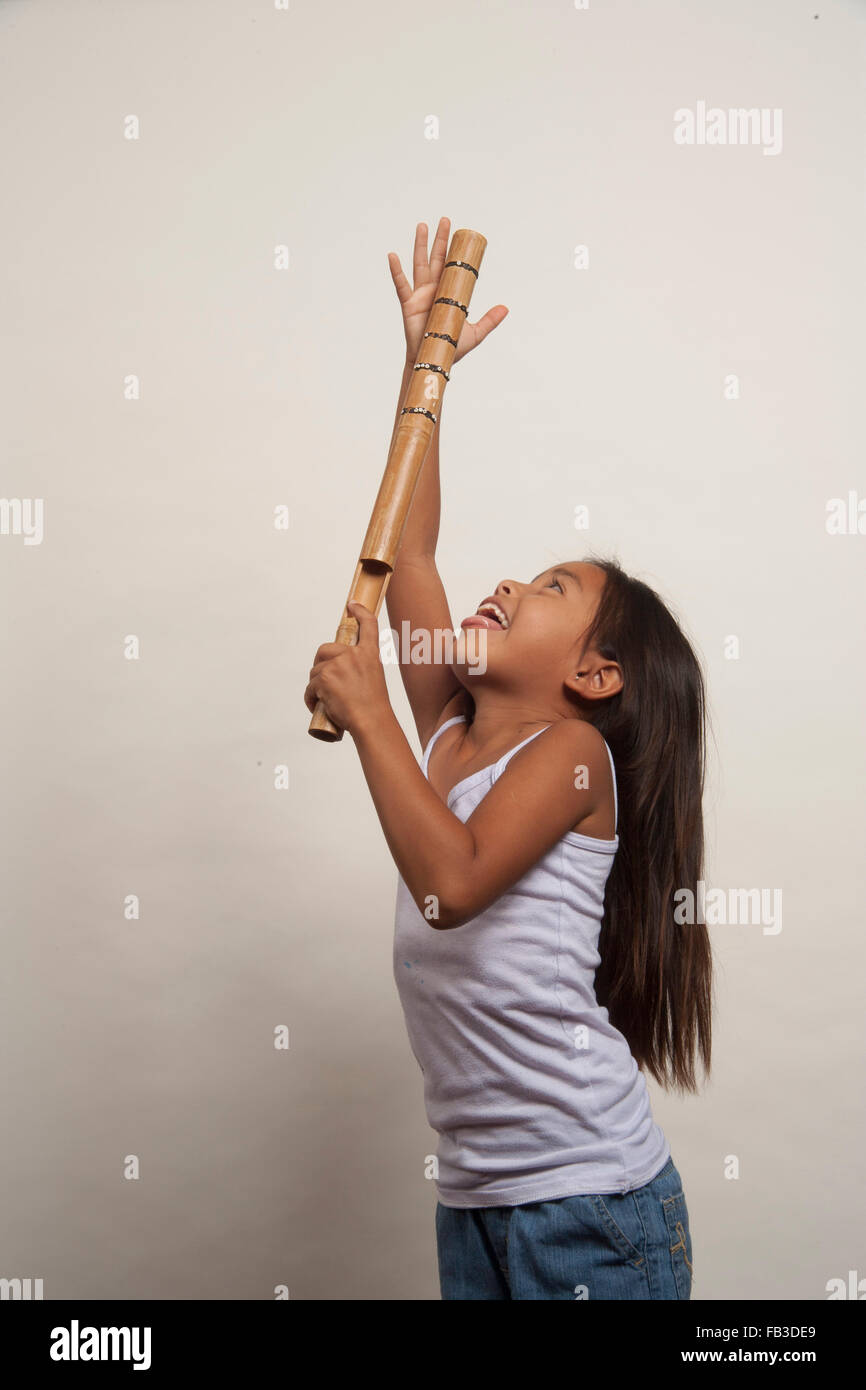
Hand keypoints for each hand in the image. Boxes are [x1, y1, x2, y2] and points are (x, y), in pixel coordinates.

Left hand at [304, 600, 390, 736]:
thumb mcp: (373, 679)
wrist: (371, 721)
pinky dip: (311, 698)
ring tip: (325, 701)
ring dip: (316, 686)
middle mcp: (354, 655)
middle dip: (320, 664)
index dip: (360, 612)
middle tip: (324, 681)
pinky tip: (317, 706)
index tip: (352, 605)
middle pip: (325, 650)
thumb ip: (360, 669)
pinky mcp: (324, 678)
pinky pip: (310, 687)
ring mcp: (338, 665)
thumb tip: (342, 673)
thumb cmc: (374, 707)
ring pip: (315, 671)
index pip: (368, 625)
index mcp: (370, 654)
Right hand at [387, 217, 507, 363]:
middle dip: (440, 239)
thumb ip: (490, 320)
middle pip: (436, 258)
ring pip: (420, 264)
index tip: (459, 232)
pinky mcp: (409, 304)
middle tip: (445, 220)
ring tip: (422, 226)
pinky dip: (396, 270)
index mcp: (448, 292)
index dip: (454, 250)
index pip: (451, 265)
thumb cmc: (451, 347)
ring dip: (421, 245)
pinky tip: (392, 255)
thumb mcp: (475, 332)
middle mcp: (433, 289)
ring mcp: (420, 295)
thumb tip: (506, 308)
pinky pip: (402, 284)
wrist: (434, 359)